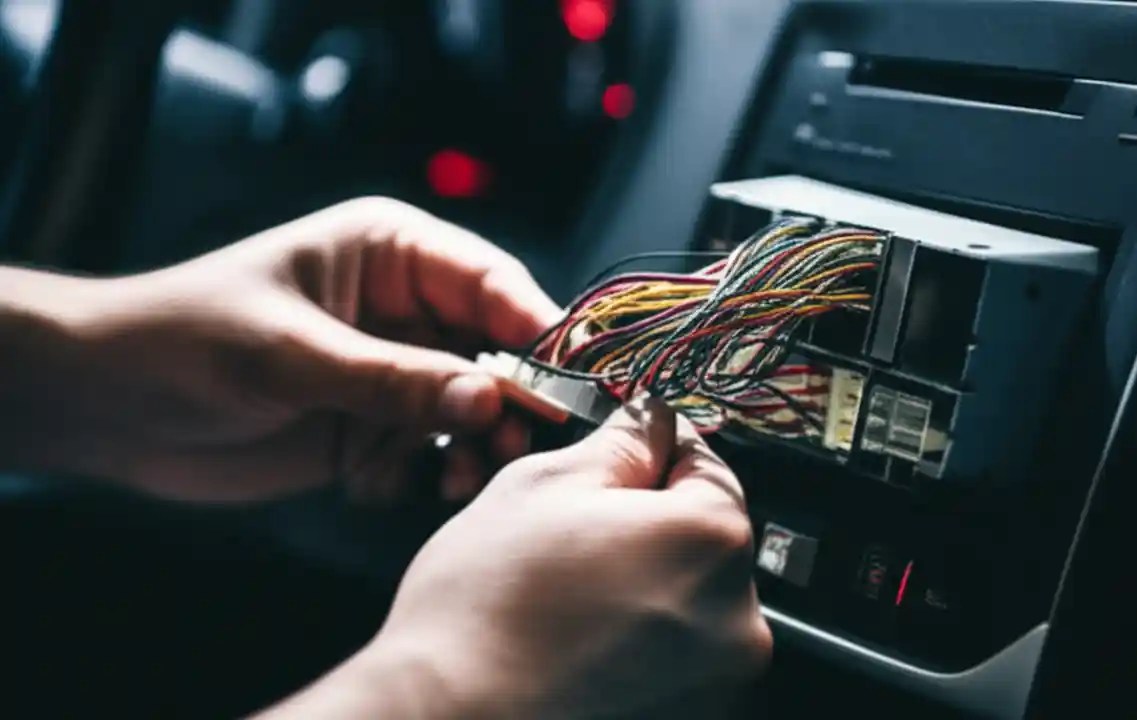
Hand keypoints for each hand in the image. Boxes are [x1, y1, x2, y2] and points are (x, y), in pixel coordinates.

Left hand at [4, 197, 559, 501]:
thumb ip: (392, 378)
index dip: (535, 328)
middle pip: (496, 348)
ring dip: (476, 443)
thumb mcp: (291, 354)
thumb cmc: (187, 341)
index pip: (490, 281)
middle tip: (516, 444)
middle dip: (510, 398)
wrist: (113, 405)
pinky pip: (433, 447)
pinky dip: (430, 469)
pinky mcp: (375, 423)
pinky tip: (401, 485)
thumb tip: (490, 396)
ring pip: (473, 405)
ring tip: (460, 477)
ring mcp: (393, 367)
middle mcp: (406, 308)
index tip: (566, 381)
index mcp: (392, 251)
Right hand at [259, 399, 772, 718]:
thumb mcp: (544, 485)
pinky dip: (640, 644)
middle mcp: (738, 619)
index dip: (653, 454)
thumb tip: (650, 419)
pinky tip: (580, 642)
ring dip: (645, 585)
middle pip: (703, 537)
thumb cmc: (484, 614)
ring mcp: (719, 681)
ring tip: (570, 598)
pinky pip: (676, 657)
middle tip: (574, 537)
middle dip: (648, 524)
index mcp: (712, 541)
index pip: (707, 463)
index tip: (617, 460)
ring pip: (688, 599)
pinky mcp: (692, 718)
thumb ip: (619, 442)